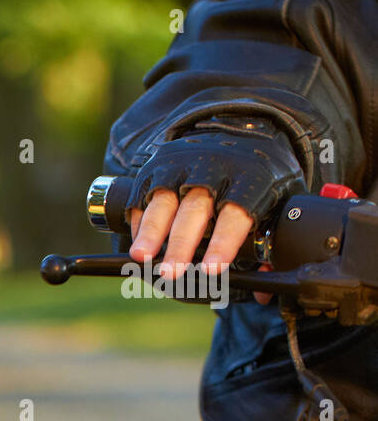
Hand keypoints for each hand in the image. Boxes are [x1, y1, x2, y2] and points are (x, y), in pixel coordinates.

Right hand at [124, 116, 304, 303]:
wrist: (240, 128)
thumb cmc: (260, 174)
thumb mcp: (281, 198)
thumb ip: (272, 245)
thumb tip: (263, 292)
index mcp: (251, 178)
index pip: (237, 212)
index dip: (223, 242)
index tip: (212, 270)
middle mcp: (214, 171)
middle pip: (195, 209)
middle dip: (180, 243)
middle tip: (171, 273)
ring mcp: (182, 167)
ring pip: (163, 201)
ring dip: (151, 232)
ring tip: (141, 258)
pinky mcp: (157, 168)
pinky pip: (143, 196)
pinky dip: (138, 222)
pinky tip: (138, 244)